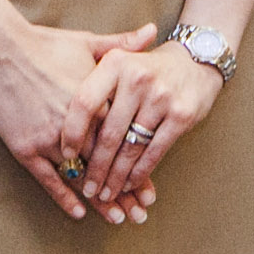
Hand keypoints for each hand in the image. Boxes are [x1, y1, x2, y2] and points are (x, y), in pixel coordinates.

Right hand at [0, 20, 158, 222]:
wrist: (1, 48)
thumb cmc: (46, 44)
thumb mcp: (87, 42)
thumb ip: (122, 44)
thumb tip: (153, 31)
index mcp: (95, 102)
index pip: (124, 142)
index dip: (139, 167)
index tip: (152, 189)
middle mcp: (76, 125)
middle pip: (107, 164)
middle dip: (125, 191)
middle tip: (141, 214)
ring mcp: (50, 138)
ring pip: (81, 176)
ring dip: (100, 200)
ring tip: (118, 219)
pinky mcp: (26, 147)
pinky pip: (48, 179)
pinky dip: (64, 197)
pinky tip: (79, 213)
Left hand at [63, 36, 224, 209]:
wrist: (196, 61)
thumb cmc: (146, 68)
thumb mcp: (119, 61)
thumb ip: (91, 84)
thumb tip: (58, 125)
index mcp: (116, 63)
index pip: (85, 103)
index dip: (73, 133)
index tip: (66, 155)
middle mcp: (137, 77)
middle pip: (109, 133)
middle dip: (96, 167)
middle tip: (87, 187)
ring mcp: (161, 97)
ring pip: (130, 148)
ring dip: (116, 177)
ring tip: (105, 193)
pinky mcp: (181, 115)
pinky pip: (153, 152)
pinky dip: (139, 173)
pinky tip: (129, 183)